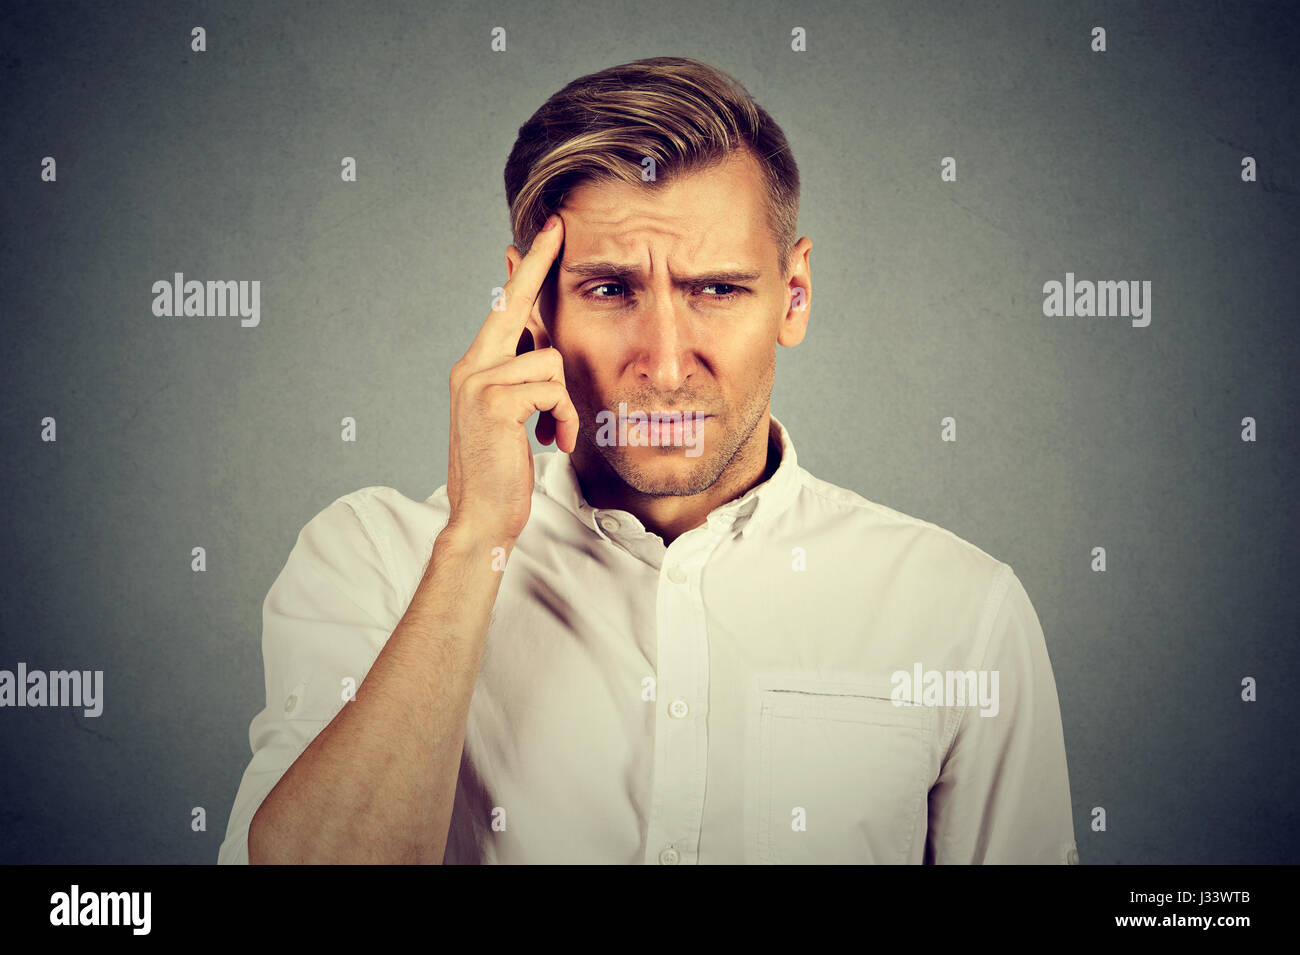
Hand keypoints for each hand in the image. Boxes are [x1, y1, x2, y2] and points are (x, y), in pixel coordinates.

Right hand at [444, 214, 577, 546]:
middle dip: (537, 264)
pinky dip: (563, 418)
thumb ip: (525, 382)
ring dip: (564, 403)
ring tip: (551, 434)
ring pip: (551, 360)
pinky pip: (553, 388)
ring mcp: (478, 380)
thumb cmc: (503, 473)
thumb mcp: (514, 420)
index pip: (503, 310)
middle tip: (558, 225)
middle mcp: (471, 367)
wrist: (482, 518)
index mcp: (475, 368)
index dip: (524, 270)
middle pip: (514, 304)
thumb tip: (548, 352)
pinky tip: (550, 443)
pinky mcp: (494, 399)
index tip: (542, 234)